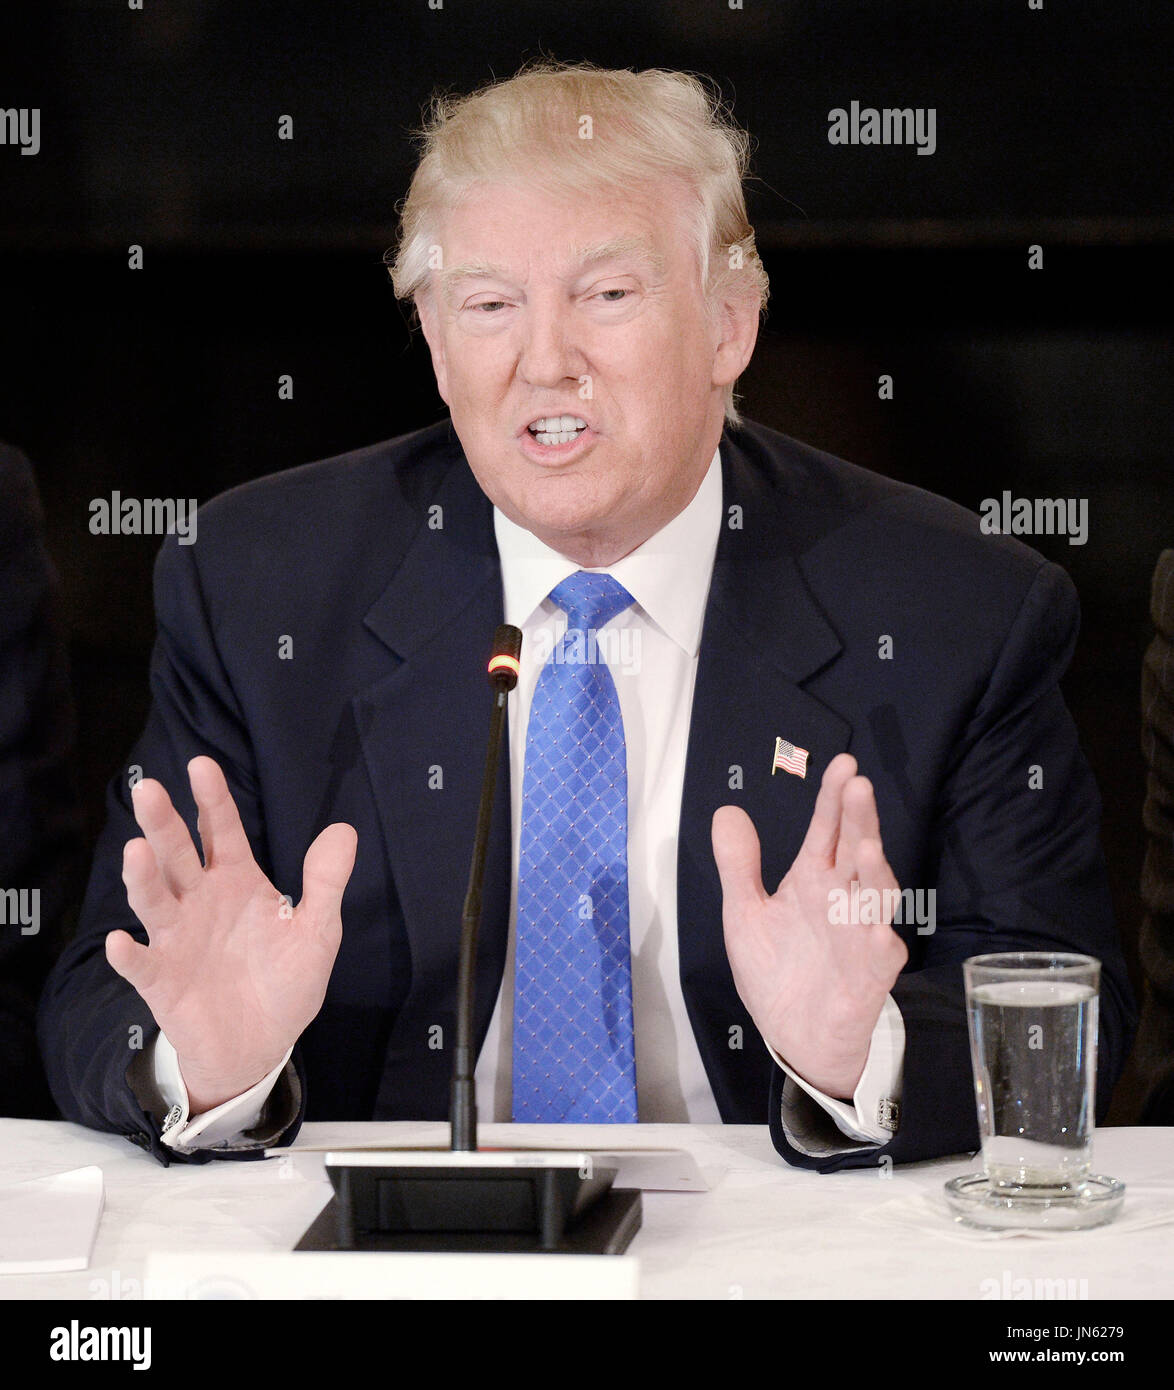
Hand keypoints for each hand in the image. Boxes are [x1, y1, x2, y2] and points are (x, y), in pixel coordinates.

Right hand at [105, 756, 356, 1112]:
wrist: (262, 1046)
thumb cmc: (285, 982)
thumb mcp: (317, 931)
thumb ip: (325, 882)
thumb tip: (345, 830)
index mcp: (237, 882)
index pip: (220, 831)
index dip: (212, 799)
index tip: (201, 765)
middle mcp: (200, 902)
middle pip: (178, 855)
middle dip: (164, 823)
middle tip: (149, 788)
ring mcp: (177, 939)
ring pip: (154, 900)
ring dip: (142, 878)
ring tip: (137, 850)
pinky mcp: (163, 981)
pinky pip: (142, 965)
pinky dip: (129, 955)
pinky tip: (121, 942)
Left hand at [711, 753, 907, 1098]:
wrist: (794, 1036)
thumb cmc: (778, 971)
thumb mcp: (744, 914)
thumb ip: (738, 865)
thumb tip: (726, 811)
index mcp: (814, 879)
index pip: (828, 830)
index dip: (834, 799)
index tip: (843, 764)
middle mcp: (842, 899)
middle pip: (856, 851)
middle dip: (859, 820)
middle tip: (857, 787)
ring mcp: (860, 935)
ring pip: (876, 896)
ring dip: (874, 872)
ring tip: (865, 848)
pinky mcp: (870, 975)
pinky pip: (881, 956)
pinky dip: (880, 941)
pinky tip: (877, 929)